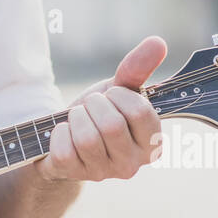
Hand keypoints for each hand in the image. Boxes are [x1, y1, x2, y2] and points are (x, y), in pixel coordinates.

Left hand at [39, 36, 166, 182]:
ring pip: (87, 139)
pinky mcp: (73, 175)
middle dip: (94, 105)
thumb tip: (157, 43)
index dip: (119, 96)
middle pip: (111, 125)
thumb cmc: (98, 112)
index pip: (139, 112)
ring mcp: (102, 173)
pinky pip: (64, 150)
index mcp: (151, 142)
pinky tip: (64, 133)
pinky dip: (59, 133)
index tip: (112, 96)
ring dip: (76, 118)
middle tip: (91, 107)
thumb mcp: (118, 89)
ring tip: (78, 117)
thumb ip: (138, 68)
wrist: (65, 135)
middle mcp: (131, 164)